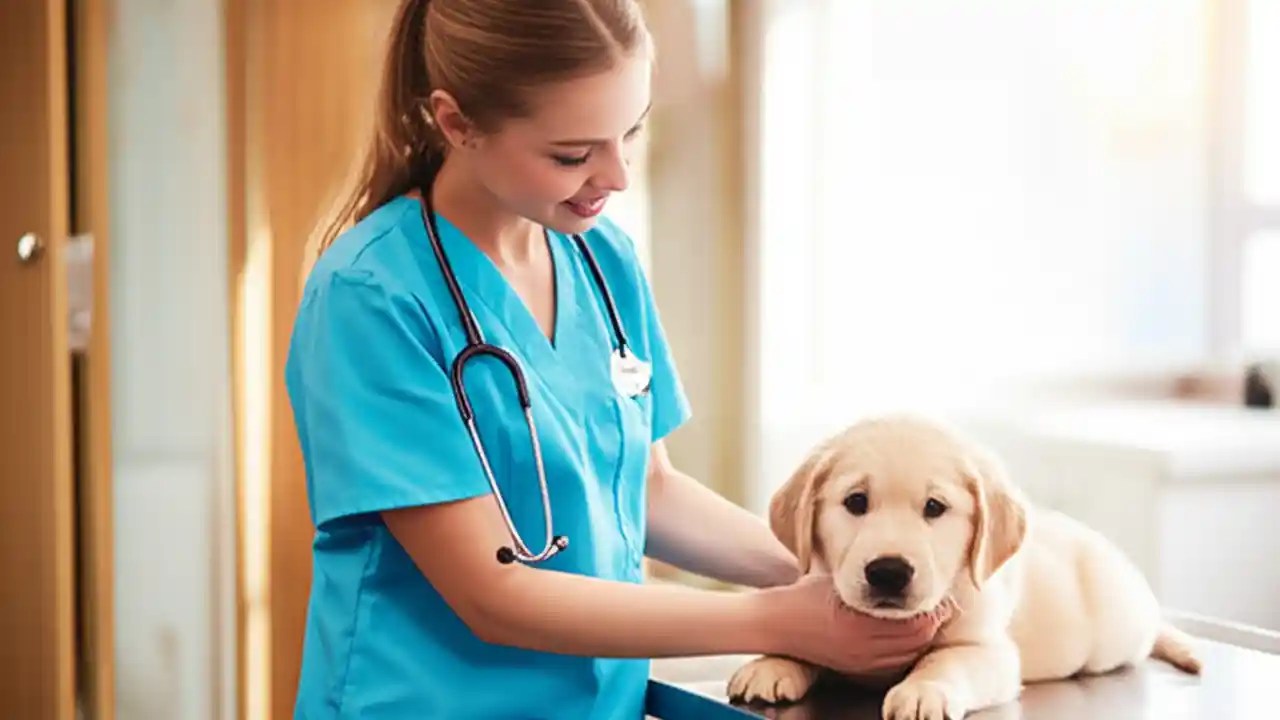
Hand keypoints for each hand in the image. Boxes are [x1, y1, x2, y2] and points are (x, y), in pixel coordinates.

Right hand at [759, 574, 953, 675]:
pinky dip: (905, 649)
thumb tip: (901, 572)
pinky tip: (904, 633)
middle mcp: (862, 648)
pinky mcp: (857, 669)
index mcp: (859, 624)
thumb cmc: (805, 595)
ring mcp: (860, 662)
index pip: (914, 622)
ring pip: (908, 653)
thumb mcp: (838, 581)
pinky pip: (894, 662)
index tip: (934, 589)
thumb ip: (868, 581)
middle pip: (917, 640)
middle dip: (930, 622)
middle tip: (937, 603)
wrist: (778, 625)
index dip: (930, 607)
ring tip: (924, 616)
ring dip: (919, 637)